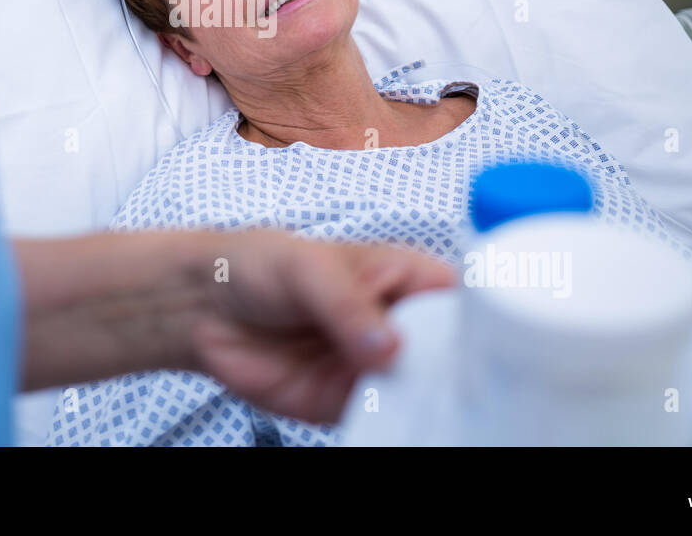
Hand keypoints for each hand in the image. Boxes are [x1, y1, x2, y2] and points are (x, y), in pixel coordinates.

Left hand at [189, 231, 455, 424]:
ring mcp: (377, 366)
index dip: (479, 320)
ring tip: (430, 406)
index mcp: (404, 276)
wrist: (203, 308)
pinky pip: (383, 419)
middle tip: (458, 386)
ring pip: (423, 392)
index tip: (488, 345)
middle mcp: (400, 324)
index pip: (461, 298)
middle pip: (451, 353)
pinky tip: (395, 424)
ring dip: (427, 403)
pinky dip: (391, 425)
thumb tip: (388, 346)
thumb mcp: (307, 269)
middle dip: (458, 371)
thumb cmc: (260, 265)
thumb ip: (348, 305)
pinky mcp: (349, 401)